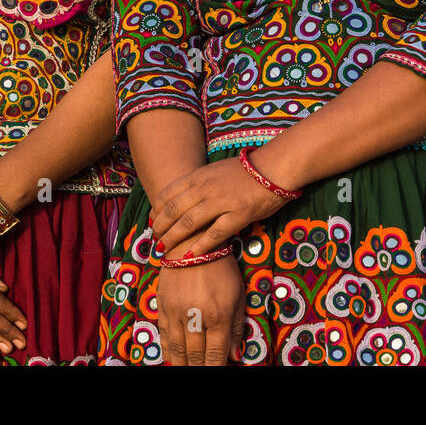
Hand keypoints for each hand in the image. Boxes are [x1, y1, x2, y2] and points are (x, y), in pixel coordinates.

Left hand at [149, 155, 287, 256]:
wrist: (273, 168)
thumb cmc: (246, 170)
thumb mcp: (216, 170)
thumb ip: (200, 183)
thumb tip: (185, 198)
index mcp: (200, 176)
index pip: (169, 193)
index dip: (157, 209)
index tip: (152, 220)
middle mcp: (206, 188)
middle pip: (174, 210)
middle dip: (160, 227)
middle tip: (155, 239)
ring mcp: (221, 202)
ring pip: (189, 223)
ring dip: (173, 238)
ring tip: (164, 249)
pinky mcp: (238, 215)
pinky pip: (214, 234)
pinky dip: (200, 246)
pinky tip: (191, 255)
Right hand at [156, 256, 244, 365]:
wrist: (192, 242)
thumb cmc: (221, 267)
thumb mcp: (238, 294)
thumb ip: (237, 326)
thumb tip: (235, 355)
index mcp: (218, 314)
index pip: (216, 353)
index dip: (218, 367)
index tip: (221, 371)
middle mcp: (195, 317)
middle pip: (196, 356)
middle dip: (200, 368)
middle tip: (204, 372)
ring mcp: (176, 313)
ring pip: (177, 350)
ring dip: (183, 364)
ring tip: (187, 370)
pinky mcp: (163, 306)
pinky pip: (163, 336)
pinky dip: (168, 351)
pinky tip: (172, 359)